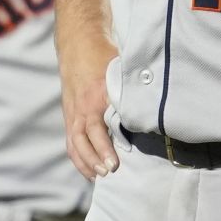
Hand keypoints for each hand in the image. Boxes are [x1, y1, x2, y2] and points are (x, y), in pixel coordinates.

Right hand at [60, 34, 119, 179]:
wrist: (77, 44)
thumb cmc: (103, 57)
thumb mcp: (119, 68)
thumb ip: (130, 89)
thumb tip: (151, 108)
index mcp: (96, 94)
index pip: (101, 125)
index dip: (108, 144)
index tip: (118, 159)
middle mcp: (82, 106)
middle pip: (85, 137)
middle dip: (97, 155)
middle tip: (112, 170)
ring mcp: (73, 112)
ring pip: (76, 142)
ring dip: (87, 161)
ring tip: (101, 176)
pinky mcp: (69, 116)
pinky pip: (71, 142)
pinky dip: (79, 158)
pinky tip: (91, 172)